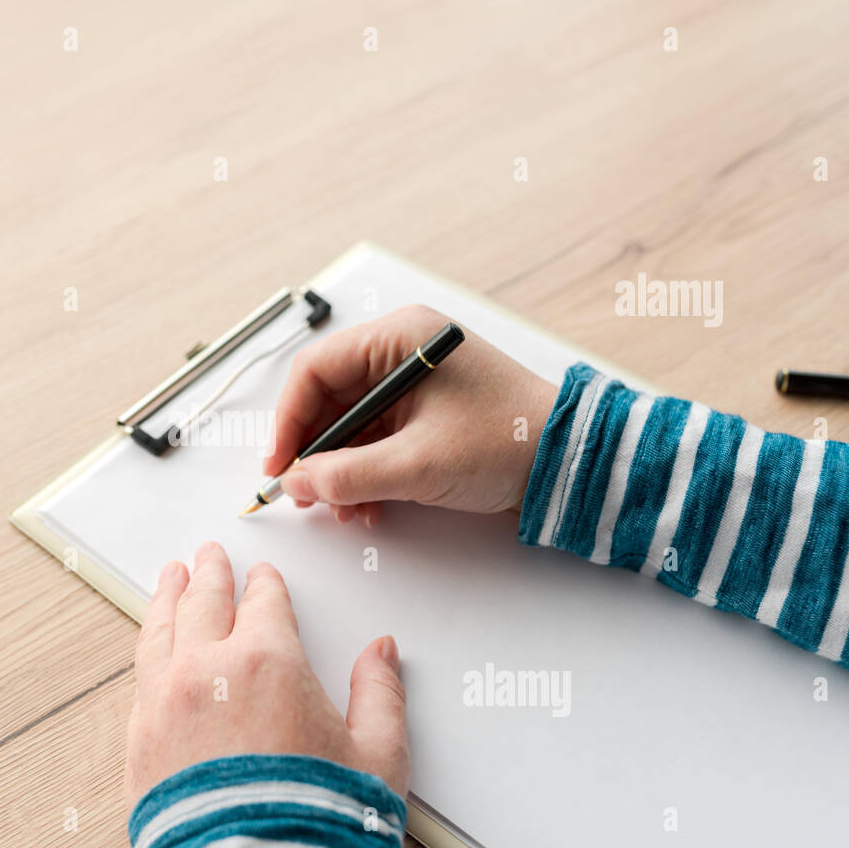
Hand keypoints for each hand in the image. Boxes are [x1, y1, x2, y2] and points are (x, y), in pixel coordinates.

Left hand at [125, 542, 408, 806]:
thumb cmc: (317, 822)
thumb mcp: (376, 755)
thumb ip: (379, 693)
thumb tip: (382, 653)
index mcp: (268, 661)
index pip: (263, 602)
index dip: (265, 586)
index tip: (264, 577)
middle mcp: (208, 670)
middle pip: (204, 602)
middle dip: (210, 574)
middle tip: (209, 555)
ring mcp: (165, 701)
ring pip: (161, 629)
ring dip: (167, 596)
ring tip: (169, 578)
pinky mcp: (139, 739)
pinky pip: (139, 673)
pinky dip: (147, 645)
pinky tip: (151, 644)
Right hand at [264, 305, 557, 524]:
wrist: (569, 463)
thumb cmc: (508, 442)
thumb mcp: (417, 464)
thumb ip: (348, 475)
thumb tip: (297, 483)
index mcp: (400, 339)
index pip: (315, 370)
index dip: (288, 421)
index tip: (279, 465)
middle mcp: (402, 353)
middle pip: (328, 398)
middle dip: (314, 452)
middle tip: (304, 493)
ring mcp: (414, 384)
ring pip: (349, 424)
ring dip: (338, 469)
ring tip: (341, 508)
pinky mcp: (424, 413)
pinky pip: (375, 439)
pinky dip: (363, 473)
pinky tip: (368, 506)